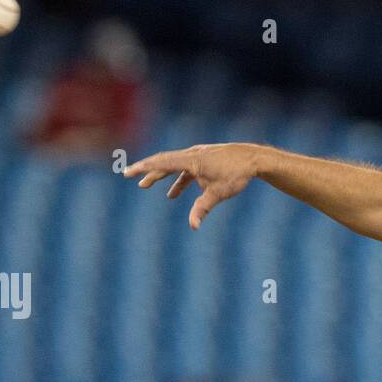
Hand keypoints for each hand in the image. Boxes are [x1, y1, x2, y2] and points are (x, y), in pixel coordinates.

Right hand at [124, 143, 259, 228]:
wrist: (254, 159)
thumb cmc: (236, 174)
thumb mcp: (218, 194)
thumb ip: (202, 209)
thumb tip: (193, 226)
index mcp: (191, 160)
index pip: (161, 162)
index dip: (143, 168)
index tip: (128, 171)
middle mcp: (191, 154)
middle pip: (163, 162)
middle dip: (147, 171)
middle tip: (129, 176)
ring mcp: (197, 156)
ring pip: (173, 166)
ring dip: (161, 176)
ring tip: (147, 186)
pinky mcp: (204, 159)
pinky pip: (185, 170)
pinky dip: (178, 180)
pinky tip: (173, 194)